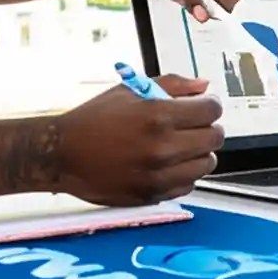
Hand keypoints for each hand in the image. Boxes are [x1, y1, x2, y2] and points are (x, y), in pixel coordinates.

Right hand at [54, 75, 224, 205]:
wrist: (62, 155)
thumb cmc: (94, 119)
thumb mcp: (131, 90)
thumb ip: (173, 84)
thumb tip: (203, 86)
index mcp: (159, 116)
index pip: (212, 110)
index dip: (210, 105)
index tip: (203, 107)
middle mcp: (163, 147)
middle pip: (215, 138)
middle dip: (208, 128)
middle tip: (194, 126)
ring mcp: (160, 174)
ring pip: (207, 163)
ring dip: (199, 153)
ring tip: (181, 146)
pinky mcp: (153, 194)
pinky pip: (188, 184)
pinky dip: (183, 174)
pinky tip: (168, 164)